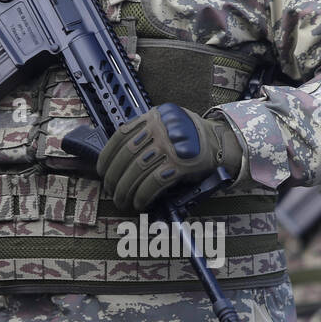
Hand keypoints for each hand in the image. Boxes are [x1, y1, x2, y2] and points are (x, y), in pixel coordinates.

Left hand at [97, 103, 242, 211]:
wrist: (219, 142)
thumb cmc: (189, 138)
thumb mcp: (166, 125)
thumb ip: (145, 134)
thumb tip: (118, 161)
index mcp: (152, 118)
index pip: (120, 135)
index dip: (107, 155)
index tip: (101, 170)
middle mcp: (159, 130)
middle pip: (126, 155)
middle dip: (114, 177)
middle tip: (110, 191)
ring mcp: (170, 147)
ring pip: (137, 170)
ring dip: (125, 190)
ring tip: (122, 201)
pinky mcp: (180, 165)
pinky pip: (153, 183)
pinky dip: (143, 195)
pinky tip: (139, 203)